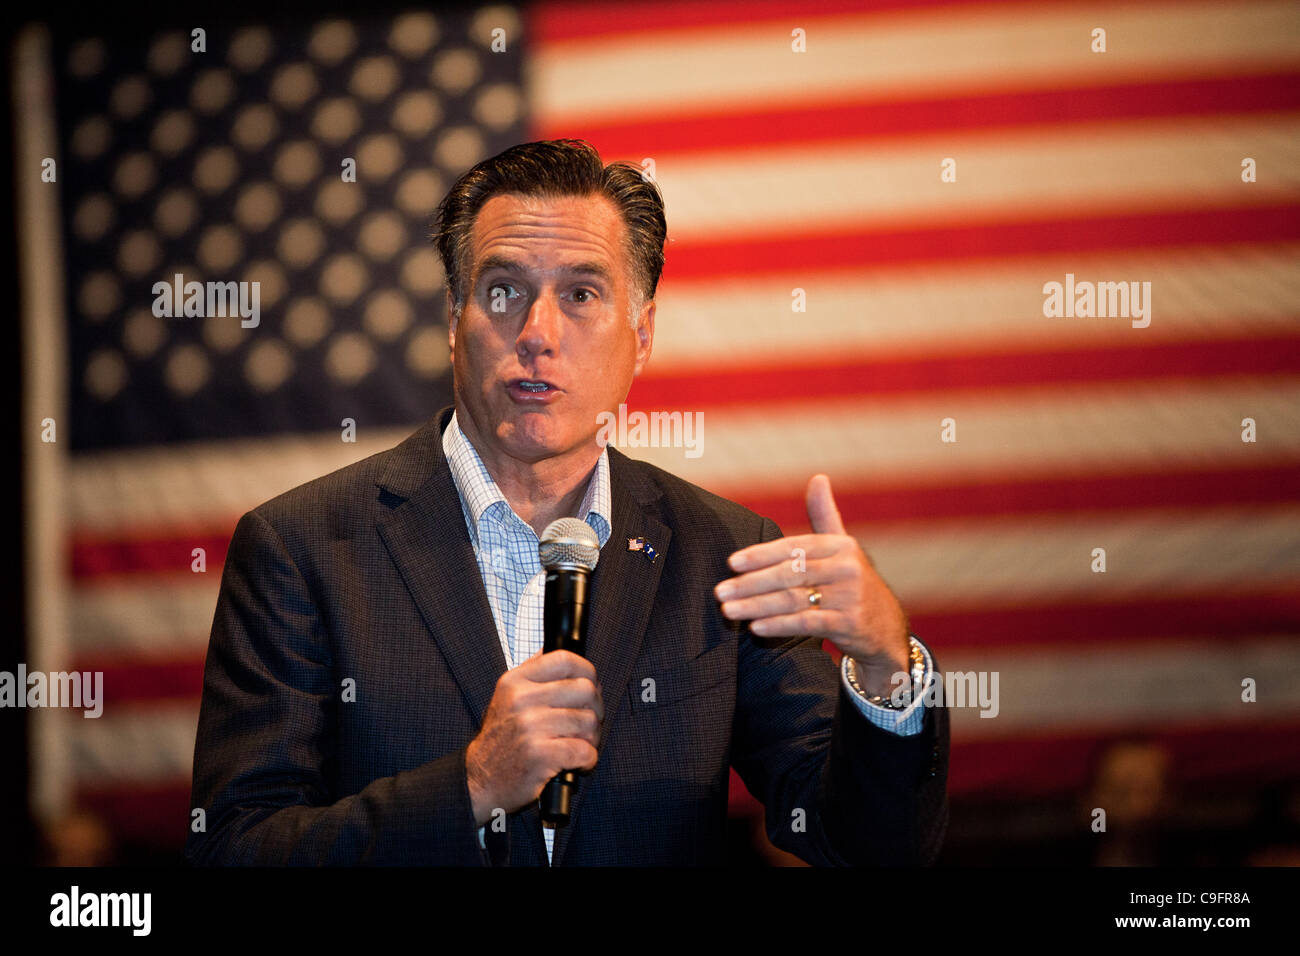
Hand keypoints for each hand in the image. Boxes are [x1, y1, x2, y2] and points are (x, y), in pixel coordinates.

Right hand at [465, 649, 603, 825]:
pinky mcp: (540, 756)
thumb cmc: (502, 738)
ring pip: (589, 722)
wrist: (480, 780)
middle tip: (589, 722)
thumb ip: (532, 672)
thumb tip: (556, 647)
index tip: (590, 685)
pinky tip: (578, 762)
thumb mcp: (507, 696)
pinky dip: (588, 759)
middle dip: (596, 708)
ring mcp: (530, 727)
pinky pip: (584, 750)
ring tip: (582, 744)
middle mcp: (522, 700)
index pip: (564, 659)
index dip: (587, 670)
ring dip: (593, 738)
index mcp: (515, 681)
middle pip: (585, 689)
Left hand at [713, 474, 909, 696]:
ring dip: (756, 606)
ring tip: (728, 611)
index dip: (760, 555)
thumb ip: (824, 515)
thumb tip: (818, 477)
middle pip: (789, 574)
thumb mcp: (843, 547)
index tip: (731, 563)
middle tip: (720, 591)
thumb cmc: (853, 582)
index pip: (793, 548)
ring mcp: (850, 597)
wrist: (886, 627)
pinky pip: (807, 623)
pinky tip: (756, 627)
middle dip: (750, 583)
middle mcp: (847, 568)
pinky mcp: (850, 623)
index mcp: (841, 546)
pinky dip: (779, 626)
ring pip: (793, 600)